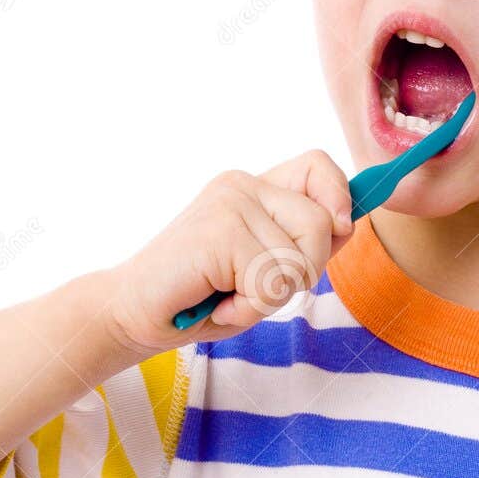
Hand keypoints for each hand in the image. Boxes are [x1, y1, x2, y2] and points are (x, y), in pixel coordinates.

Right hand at [104, 149, 353, 355]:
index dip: (338, 197)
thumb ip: (303, 244)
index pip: (318, 165)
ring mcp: (229, 204)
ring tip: (229, 295)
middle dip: (302, 273)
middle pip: (321, 222)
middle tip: (255, 287)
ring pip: (298, 260)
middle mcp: (242, 185)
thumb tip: (347, 220)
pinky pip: (269, 281)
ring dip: (268, 298)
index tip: (335, 230)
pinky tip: (217, 302)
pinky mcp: (218, 231)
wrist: (131, 312)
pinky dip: (249, 308)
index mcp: (255, 188)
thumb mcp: (265, 269)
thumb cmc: (202, 295)